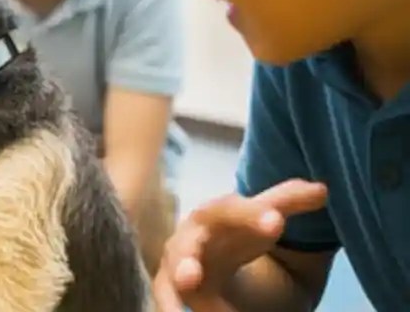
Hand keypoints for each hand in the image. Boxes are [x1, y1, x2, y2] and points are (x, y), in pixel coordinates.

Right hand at [154, 179, 327, 311]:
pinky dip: (170, 304)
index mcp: (215, 215)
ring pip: (175, 265)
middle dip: (205, 244)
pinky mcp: (171, 288)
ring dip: (182, 270)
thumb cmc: (237, 235)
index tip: (278, 221)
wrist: (207, 258)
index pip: (231, 209)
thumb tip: (323, 190)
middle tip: (229, 246)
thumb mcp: (264, 219)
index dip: (252, 214)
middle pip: (195, 235)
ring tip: (190, 279)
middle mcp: (191, 235)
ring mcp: (178, 263)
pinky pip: (167, 295)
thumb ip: (288, 202)